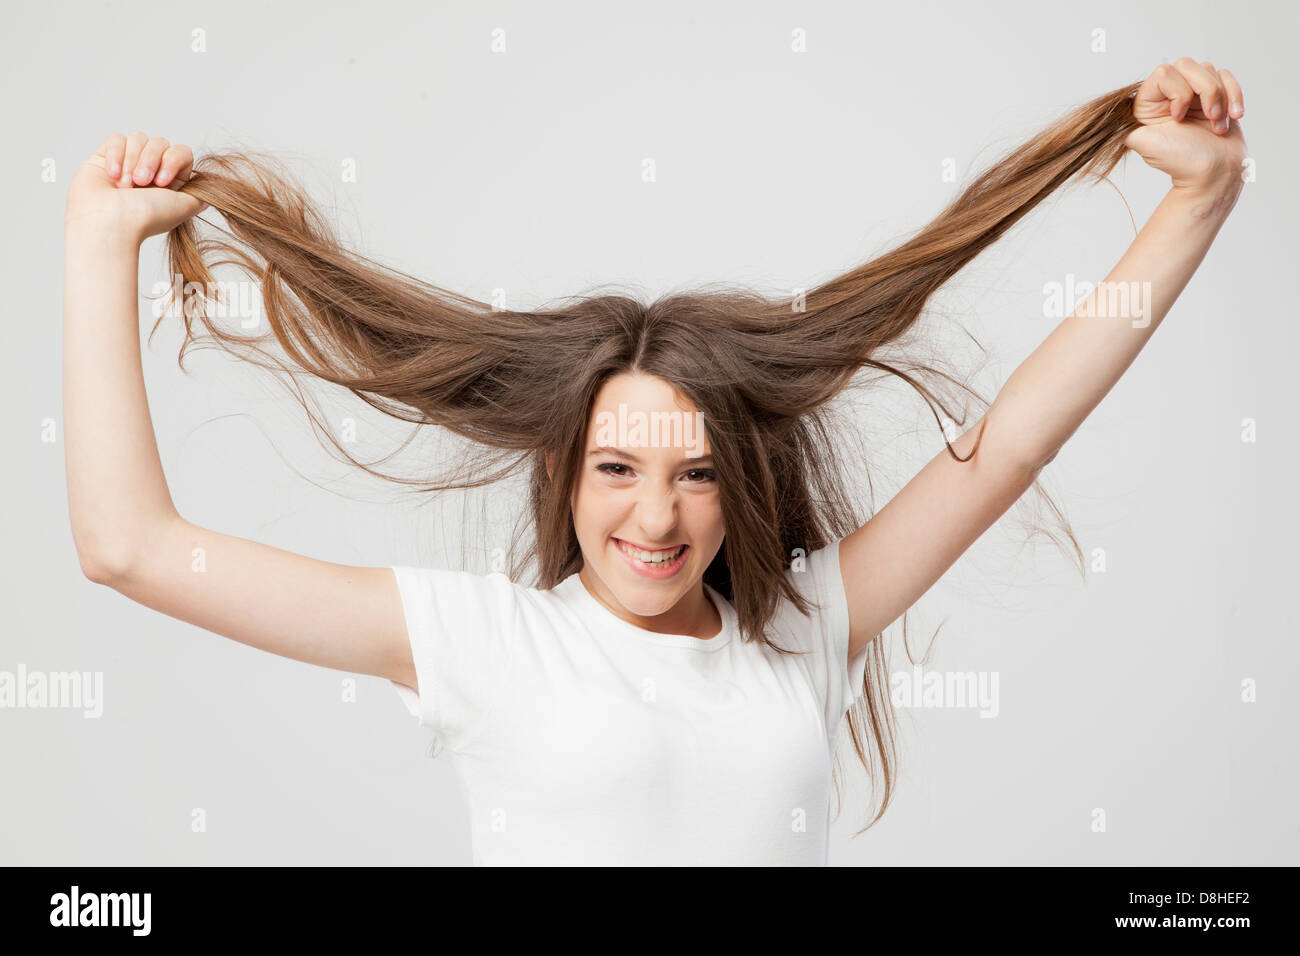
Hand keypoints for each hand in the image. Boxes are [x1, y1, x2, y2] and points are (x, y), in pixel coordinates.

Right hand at [65, 131, 207, 242]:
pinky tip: (113, 176)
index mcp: (171, 181)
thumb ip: (202, 194)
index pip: (181, 152)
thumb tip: (214, 188)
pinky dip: (116, 155)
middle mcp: (150, 171)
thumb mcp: (185, 206)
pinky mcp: (105, 158)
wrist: (110, 223)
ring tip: (125, 185)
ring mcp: (127, 163)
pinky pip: (116, 139)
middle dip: (151, 160)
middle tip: (142, 183)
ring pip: (138, 138)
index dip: (173, 160)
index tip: (162, 182)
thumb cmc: (146, 218)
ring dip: (133, 160)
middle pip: (160, 142)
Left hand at [1124, 58, 1247, 192]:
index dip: (1177, 91)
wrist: (1214, 174)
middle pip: (1188, 65)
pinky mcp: (1216, 96)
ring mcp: (1193, 95)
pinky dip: (1234, 95)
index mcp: (1148, 104)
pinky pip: (1226, 77)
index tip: (1178, 118)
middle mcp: (1169, 96)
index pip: (1164, 72)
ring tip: (1217, 125)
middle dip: (1205, 91)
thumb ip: (1127, 124)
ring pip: (1209, 69)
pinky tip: (1235, 116)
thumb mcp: (1143, 142)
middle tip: (1209, 118)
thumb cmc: (1181, 161)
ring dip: (1220, 97)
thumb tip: (1111, 115)